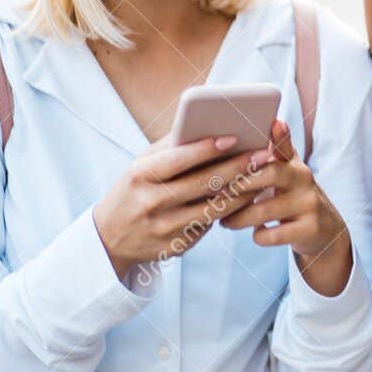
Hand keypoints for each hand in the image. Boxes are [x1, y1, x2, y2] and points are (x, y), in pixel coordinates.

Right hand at [93, 134, 261, 278]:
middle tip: (262, 153)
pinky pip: (209, 225)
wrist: (109, 238)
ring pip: (213, 208)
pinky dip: (230, 210)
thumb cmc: (132, 191)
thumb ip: (169, 148)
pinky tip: (247, 196)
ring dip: (242, 190)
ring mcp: (164, 228)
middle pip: (202, 183)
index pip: (177, 160)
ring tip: (262, 174)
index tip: (233, 137)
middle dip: (237, 167)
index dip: (206, 149)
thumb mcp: (139, 167)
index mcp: (139, 176)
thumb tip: (203, 125)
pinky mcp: (176, 246)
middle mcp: (151, 202)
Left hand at [220, 119, 352, 294]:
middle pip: (271, 173)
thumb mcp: (287, 173)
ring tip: (225, 222)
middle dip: (239, 184)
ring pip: (267, 209)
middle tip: (217, 195)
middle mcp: (304, 179)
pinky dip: (260, 236)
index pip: (285, 145)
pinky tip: (255, 234)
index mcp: (293, 163)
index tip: (271, 123)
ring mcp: (309, 204)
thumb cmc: (292, 197)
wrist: (324, 230)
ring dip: (240, 217)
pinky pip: (276, 234)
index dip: (278, 135)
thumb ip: (273, 152)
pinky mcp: (310, 229)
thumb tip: (260, 125)